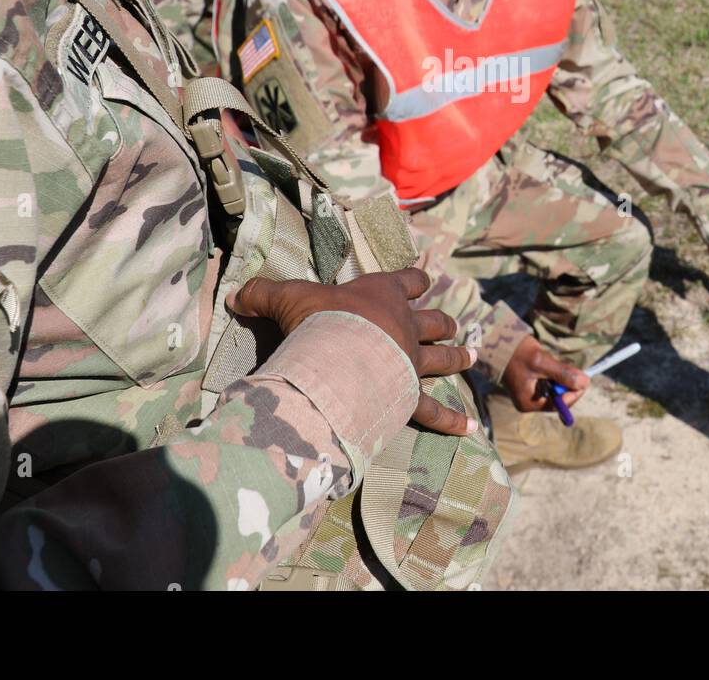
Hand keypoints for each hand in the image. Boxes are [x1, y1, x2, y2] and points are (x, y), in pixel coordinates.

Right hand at [230, 269, 475, 434]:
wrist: (339, 357)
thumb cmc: (320, 322)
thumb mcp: (287, 299)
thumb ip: (263, 294)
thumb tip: (236, 293)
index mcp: (382, 294)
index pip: (408, 280)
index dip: (415, 280)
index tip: (423, 280)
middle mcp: (404, 325)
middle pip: (435, 321)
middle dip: (444, 323)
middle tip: (455, 327)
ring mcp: (411, 361)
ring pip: (444, 358)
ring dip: (459, 358)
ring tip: (472, 357)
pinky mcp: (409, 396)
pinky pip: (434, 410)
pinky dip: (452, 421)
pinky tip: (470, 429)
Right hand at [502, 335, 588, 412]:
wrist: (497, 340)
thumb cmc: (515, 353)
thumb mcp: (540, 362)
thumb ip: (562, 373)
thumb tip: (585, 383)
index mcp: (529, 403)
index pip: (560, 404)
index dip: (574, 392)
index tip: (584, 378)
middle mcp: (530, 402)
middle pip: (559, 397)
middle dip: (565, 382)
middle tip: (563, 366)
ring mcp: (530, 393)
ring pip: (555, 388)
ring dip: (558, 376)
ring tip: (548, 362)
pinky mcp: (531, 384)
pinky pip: (549, 382)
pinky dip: (552, 372)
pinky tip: (544, 362)